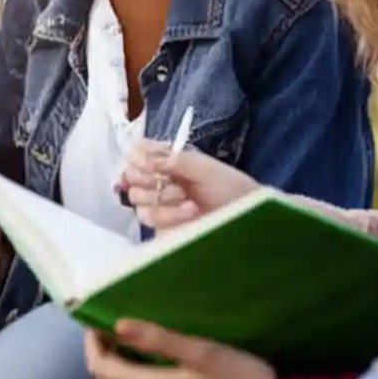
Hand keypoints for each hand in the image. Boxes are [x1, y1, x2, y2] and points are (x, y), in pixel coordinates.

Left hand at [85, 320, 275, 378]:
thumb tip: (118, 324)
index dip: (92, 344)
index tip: (95, 320)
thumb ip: (157, 339)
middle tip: (105, 331)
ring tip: (122, 345)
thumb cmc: (241, 378)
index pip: (101, 369)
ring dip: (113, 373)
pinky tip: (146, 366)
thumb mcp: (201, 351)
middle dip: (98, 358)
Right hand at [118, 141, 257, 230]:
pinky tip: (189, 212)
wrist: (248, 218)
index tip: (153, 164)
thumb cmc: (230, 188)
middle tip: (173, 181)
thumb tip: (140, 157)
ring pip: (137, 199)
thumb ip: (173, 159)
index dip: (138, 157)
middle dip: (149, 179)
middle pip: (129, 176)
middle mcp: (157, 180)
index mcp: (166, 159)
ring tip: (188, 200)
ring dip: (162, 198)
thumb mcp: (205, 167)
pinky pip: (147, 220)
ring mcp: (157, 204)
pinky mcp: (160, 226)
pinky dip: (168, 215)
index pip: (134, 152)